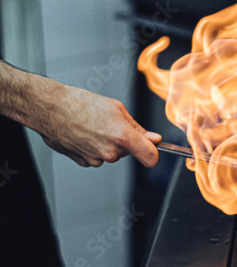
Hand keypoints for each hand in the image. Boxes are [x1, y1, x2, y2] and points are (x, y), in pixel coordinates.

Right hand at [39, 84, 160, 167]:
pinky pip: (98, 157)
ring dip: (108, 143)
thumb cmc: (80, 104)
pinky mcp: (84, 162)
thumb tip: (154, 139)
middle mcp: (110, 152)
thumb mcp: (116, 108)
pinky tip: (85, 134)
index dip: (153, 153)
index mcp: (122, 136)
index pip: (150, 157)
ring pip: (113, 154)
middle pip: (129, 152)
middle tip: (110, 124)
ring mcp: (97, 159)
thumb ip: (138, 128)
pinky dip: (95, 148)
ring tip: (94, 127)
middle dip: (125, 141)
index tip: (152, 148)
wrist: (52, 110)